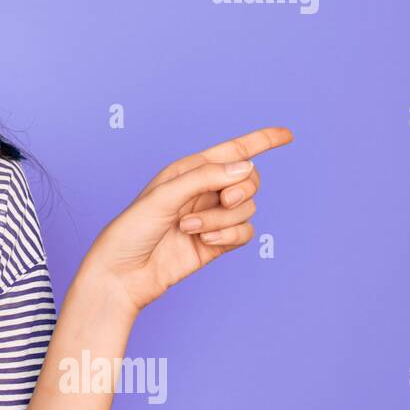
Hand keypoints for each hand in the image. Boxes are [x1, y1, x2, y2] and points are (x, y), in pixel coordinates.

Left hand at [80, 126, 293, 314]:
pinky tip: (203, 243)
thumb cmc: (131, 231)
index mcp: (187, 171)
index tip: (288, 135)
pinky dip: (228, 236)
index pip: (233, 151)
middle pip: (249, 180)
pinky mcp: (215, 243)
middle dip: (243, 189)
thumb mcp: (163, 197)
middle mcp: (202, 192)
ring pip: (247, 209)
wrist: (121, 275)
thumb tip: (246, 167)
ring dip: (222, 219)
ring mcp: (210, 218)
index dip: (261, 141)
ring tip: (189, 229)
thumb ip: (205, 179)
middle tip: (225, 200)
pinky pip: (244, 233)